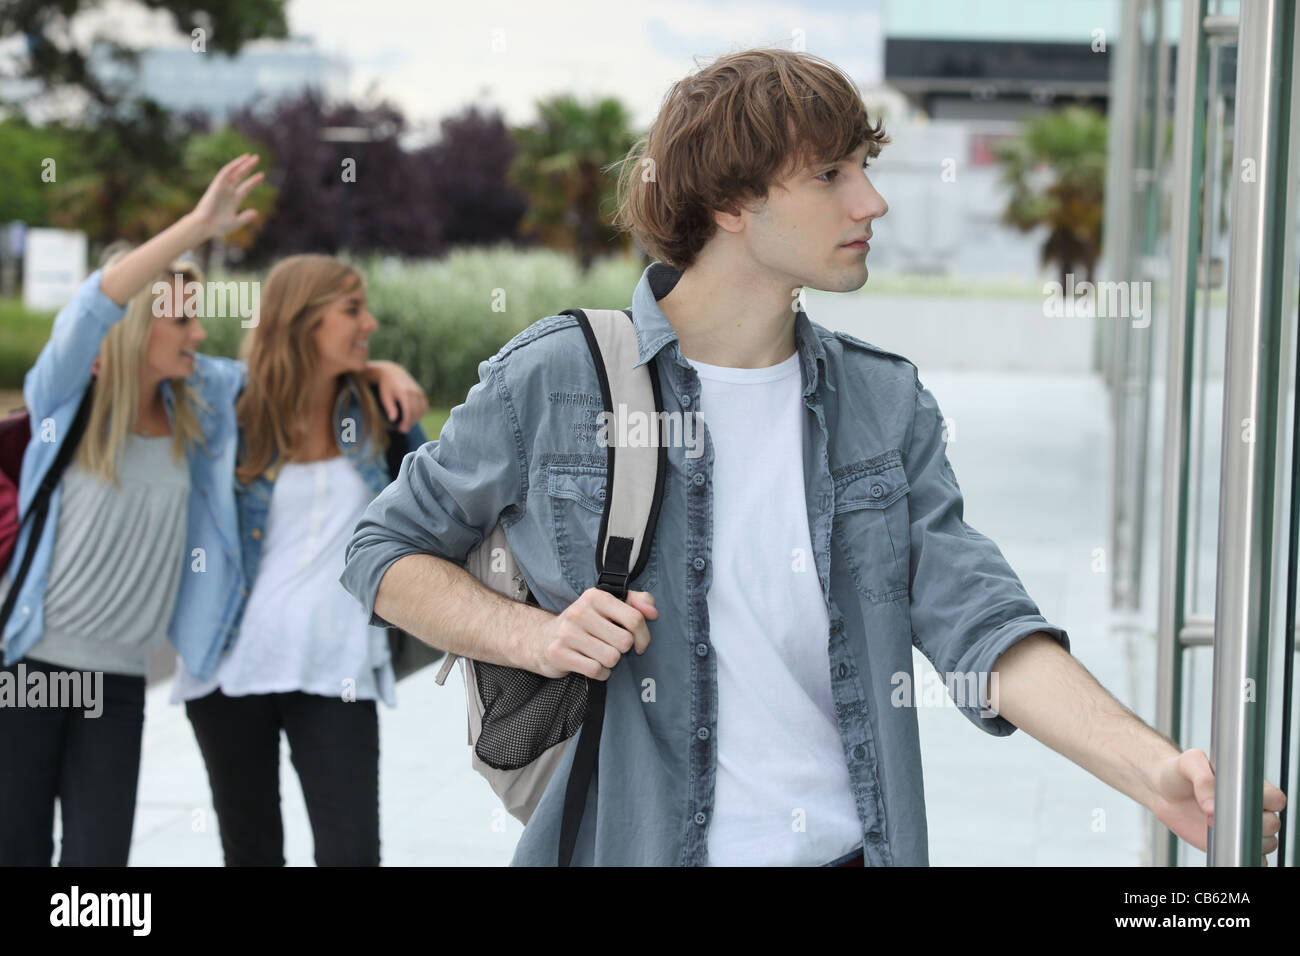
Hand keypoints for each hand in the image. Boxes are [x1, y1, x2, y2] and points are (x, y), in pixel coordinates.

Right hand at [189, 154, 263, 239]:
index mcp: (234, 200)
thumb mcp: (236, 223)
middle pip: (240, 176)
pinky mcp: (216, 186)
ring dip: (241, 164)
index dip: (254, 181)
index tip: (262, 174)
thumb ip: (246, 217)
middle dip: (248, 167)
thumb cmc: (218, 227)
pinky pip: (224, 174)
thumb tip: (256, 212)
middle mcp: (229, 192)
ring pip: (233, 172)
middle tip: (257, 158)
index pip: (246, 187)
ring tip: (251, 156)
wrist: (205, 226)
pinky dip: (232, 167)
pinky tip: (240, 161)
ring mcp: (222, 188)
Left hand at [368, 360, 427, 431]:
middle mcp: (414, 392)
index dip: (407, 422)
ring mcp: (419, 391)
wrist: (392, 372)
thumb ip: (390, 408)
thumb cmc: (386, 386)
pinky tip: (414, 417)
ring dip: (416, 419)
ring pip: (422, 409)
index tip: (402, 429)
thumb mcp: (385, 396)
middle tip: (403, 430)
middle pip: (416, 411)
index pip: (409, 411)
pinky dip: (421, 413)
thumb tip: (393, 419)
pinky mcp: (421, 392)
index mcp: (404, 392)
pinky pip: (424, 405)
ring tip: (407, 424)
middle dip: (411, 422)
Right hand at [529, 588, 656, 679]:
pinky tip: (591, 665)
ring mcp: (567, 633)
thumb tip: (653, 612)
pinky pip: (596, 671)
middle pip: (624, 642)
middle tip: (611, 647)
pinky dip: (600, 673)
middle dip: (622, 650)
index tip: (640, 643)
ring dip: (610, 663)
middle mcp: (580, 612)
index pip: (634, 618)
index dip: (644, 636)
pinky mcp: (559, 653)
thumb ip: (636, 603)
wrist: (541, 640)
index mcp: (595, 596)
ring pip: (611, 658)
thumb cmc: (584, 625)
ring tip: (598, 655)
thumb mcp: (608, 607)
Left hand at [1150, 748, 1285, 863]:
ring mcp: (1242, 827)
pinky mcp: (1232, 843)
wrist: (1163, 791)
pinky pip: (1252, 858)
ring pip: (1266, 843)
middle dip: (1246, 824)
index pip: (1275, 799)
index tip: (1233, 802)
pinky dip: (1243, 857)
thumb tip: (1212, 807)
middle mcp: (1249, 807)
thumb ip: (1203, 779)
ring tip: (1213, 827)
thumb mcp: (1189, 763)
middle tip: (1213, 816)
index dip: (1262, 803)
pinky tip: (1223, 846)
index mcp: (1248, 785)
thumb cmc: (1178, 772)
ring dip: (1243, 840)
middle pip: (1272, 824)